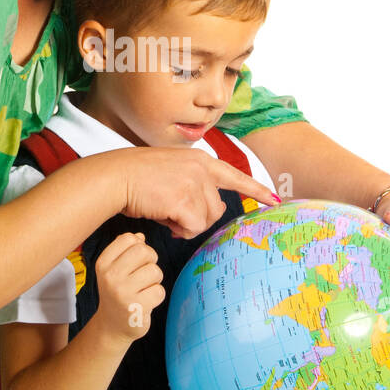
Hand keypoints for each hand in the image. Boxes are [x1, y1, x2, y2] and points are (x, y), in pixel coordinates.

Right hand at [93, 232, 164, 342]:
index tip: (137, 259)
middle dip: (151, 260)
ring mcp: (122, 292)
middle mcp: (110, 276)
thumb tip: (140, 236)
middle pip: (143, 251)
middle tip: (145, 273)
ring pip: (154, 271)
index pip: (128, 238)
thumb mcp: (114, 269)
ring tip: (144, 288)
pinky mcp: (136, 308)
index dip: (139, 246)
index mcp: (103, 263)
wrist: (112, 325)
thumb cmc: (118, 292)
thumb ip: (126, 250)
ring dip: (155, 279)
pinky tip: (146, 301)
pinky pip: (159, 291)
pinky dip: (157, 295)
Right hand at [102, 147, 279, 240]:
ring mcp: (195, 183)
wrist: (116, 176)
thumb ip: (193, 184)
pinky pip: (192, 228)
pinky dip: (178, 229)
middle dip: (197, 218)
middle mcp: (201, 168)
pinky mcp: (185, 200)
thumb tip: (209, 208)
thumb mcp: (172, 172)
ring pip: (205, 220)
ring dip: (186, 224)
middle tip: (173, 214)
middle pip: (217, 209)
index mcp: (199, 159)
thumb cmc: (136, 177)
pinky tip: (163, 218)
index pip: (234, 175)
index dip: (255, 190)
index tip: (273, 199)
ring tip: (165, 212)